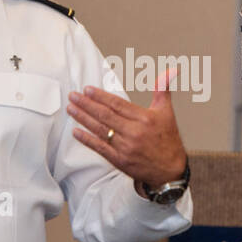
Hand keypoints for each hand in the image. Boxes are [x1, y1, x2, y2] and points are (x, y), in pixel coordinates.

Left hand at [67, 67, 187, 189]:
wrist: (170, 171)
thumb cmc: (168, 141)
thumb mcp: (167, 112)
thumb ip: (162, 90)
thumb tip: (169, 70)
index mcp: (144, 119)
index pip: (117, 104)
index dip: (100, 96)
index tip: (87, 90)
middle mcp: (134, 132)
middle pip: (105, 115)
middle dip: (86, 104)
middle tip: (73, 96)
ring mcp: (126, 147)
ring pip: (100, 130)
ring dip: (83, 118)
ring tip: (71, 109)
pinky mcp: (119, 160)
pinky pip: (99, 148)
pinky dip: (86, 139)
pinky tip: (76, 132)